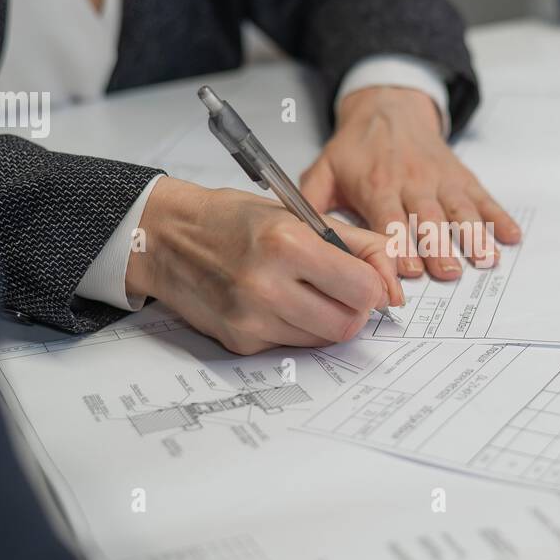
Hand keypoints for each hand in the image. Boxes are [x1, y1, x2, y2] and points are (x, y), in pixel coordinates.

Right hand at [126, 178, 402, 354]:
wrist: (167, 238)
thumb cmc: (232, 220)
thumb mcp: (298, 214)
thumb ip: (356, 243)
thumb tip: (393, 279)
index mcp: (287, 245)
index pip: (363, 289)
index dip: (374, 286)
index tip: (367, 279)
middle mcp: (267, 285)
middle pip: (348, 324)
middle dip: (355, 308)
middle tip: (341, 289)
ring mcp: (251, 319)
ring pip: (323, 340)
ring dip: (327, 319)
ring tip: (307, 291)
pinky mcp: (241, 341)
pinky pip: (292, 344)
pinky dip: (296, 327)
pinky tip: (277, 302)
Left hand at [299, 86, 520, 279]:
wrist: (389, 105)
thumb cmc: (357, 148)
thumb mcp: (325, 168)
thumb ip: (310, 202)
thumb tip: (296, 234)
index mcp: (378, 184)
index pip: (389, 219)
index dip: (400, 245)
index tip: (409, 270)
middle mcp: (412, 182)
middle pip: (428, 218)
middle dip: (439, 246)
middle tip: (448, 272)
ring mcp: (440, 179)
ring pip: (459, 210)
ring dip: (473, 235)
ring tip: (485, 259)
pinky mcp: (461, 177)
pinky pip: (483, 198)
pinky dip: (499, 217)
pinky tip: (511, 235)